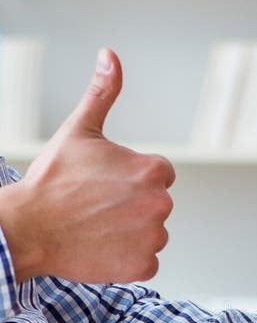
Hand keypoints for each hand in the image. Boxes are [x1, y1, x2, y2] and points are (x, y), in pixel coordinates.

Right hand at [0, 48, 174, 283]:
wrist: (28, 227)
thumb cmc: (52, 179)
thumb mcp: (79, 130)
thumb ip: (103, 94)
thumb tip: (110, 55)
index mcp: (153, 171)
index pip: (158, 175)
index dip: (130, 179)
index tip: (104, 184)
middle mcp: (161, 205)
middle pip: (155, 205)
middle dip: (132, 206)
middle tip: (95, 207)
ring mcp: (154, 238)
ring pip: (151, 233)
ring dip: (131, 232)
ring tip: (96, 227)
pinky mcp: (143, 266)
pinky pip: (145, 262)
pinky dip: (127, 259)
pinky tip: (101, 248)